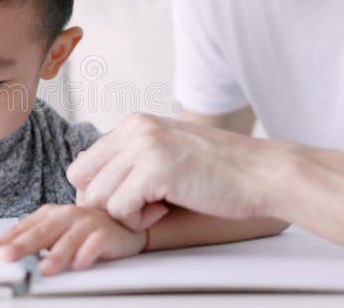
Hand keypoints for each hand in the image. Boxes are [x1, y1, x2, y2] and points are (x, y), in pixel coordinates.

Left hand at [0, 204, 145, 274]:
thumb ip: (34, 243)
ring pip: (67, 239)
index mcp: (49, 215)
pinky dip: (87, 253)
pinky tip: (79, 264)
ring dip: (55, 254)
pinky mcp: (105, 233)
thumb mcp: (55, 234)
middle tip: (6, 256)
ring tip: (44, 269)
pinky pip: (95, 243)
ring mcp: (86, 222)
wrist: (121, 225)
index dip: (3, 240)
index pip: (21, 228)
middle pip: (40, 232)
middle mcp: (65, 215)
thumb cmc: (83, 231)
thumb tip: (3, 255)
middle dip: (21, 245)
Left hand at [68, 113, 281, 231]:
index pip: (84, 162)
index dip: (100, 189)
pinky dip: (138, 219)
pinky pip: (118, 208)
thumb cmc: (220, 171)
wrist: (263, 173)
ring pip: (96, 195)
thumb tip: (89, 178)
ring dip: (123, 212)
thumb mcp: (167, 151)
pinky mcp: (155, 170)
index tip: (132, 197)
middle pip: (80, 177)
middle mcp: (134, 129)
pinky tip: (165, 209)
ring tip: (157, 207)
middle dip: (102, 201)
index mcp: (134, 123)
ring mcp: (144, 147)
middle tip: (138, 206)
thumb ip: (132, 158)